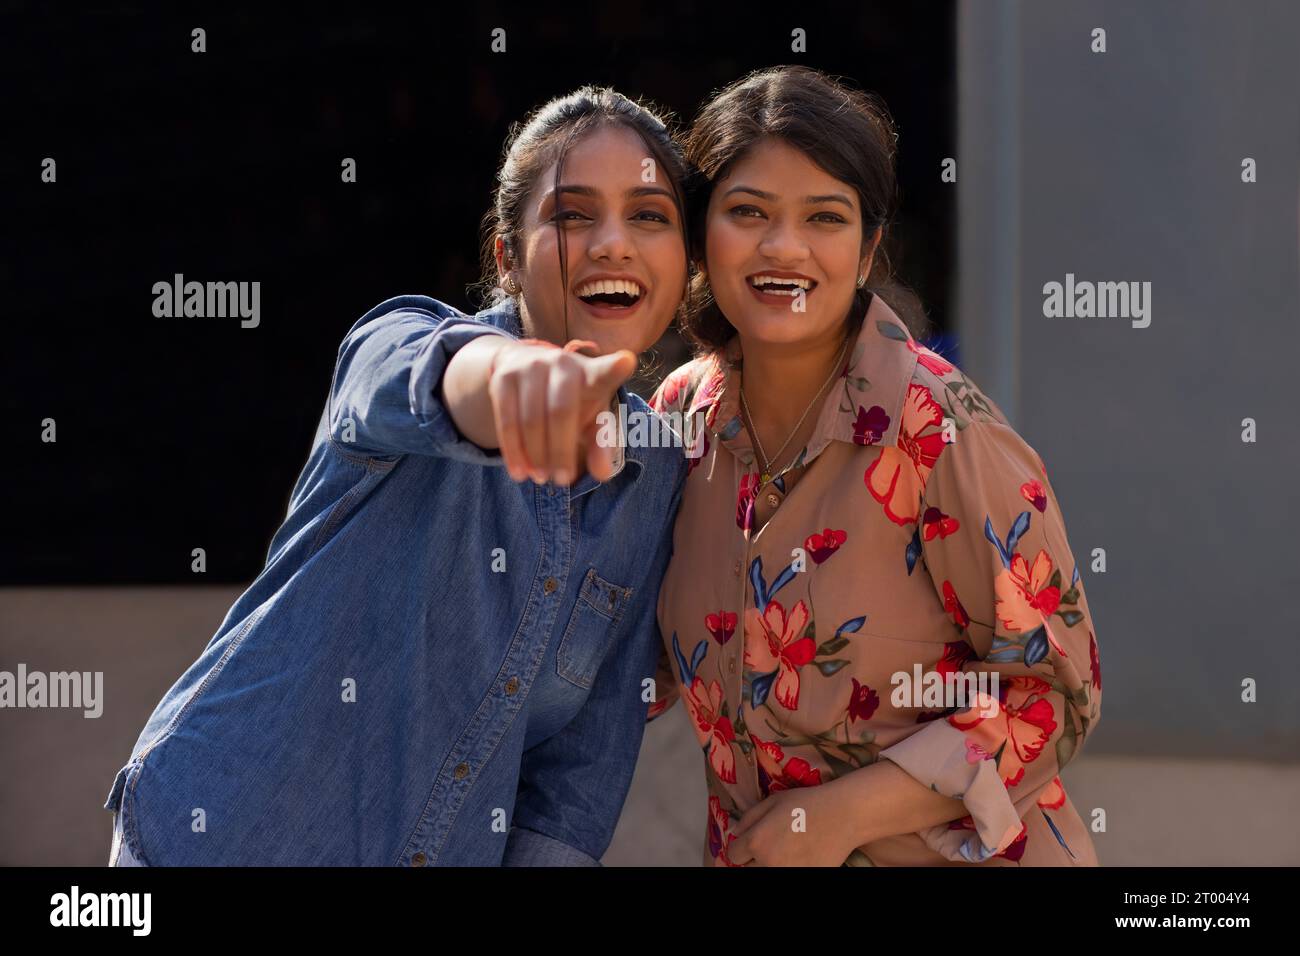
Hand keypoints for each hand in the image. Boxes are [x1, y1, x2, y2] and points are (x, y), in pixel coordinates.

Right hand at [487, 339, 636, 484]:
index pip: (604, 372)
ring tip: (541, 478)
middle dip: (560, 451)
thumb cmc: (572, 400)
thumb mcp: (591, 418)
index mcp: (591, 373)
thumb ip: (601, 443)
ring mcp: (530, 366)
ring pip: (530, 419)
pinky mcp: (504, 377)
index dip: (614, 368)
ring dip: (536, 455)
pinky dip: (513, 451)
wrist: (527, 369)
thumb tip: (603, 473)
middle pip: (560, 412)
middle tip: (562, 480)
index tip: (626, 362)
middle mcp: (562, 364)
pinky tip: (519, 472)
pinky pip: (506, 420)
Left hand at [727, 780, 861, 866]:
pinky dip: (791, 867)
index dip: (742, 846)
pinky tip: (801, 856)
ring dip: (771, 864)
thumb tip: (735, 834)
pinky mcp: (804, 877)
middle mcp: (768, 862)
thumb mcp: (772, 801)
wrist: (842, 816)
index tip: (751, 842)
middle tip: (774, 844)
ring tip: (787, 851)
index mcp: (756, 841)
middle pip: (748, 868)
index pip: (734, 854)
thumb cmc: (806, 803)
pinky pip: (787, 875)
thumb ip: (748, 818)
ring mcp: (787, 874)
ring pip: (766, 873)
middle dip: (755, 857)